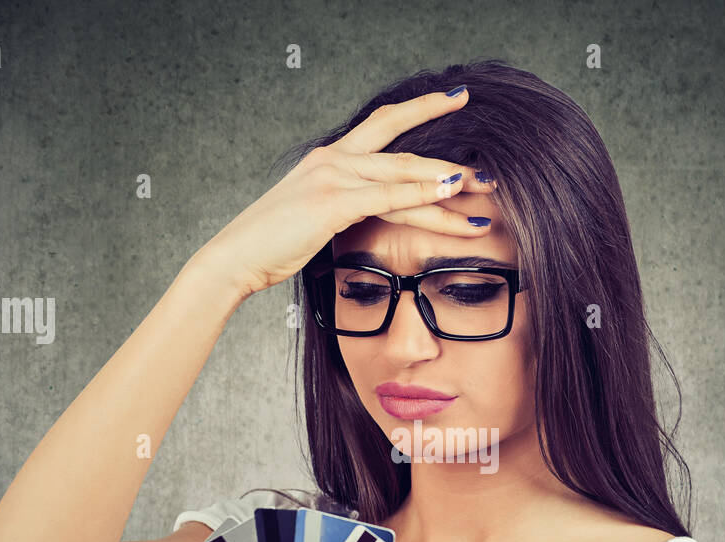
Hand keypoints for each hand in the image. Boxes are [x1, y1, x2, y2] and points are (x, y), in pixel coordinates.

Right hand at [197, 87, 495, 300]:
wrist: (236, 258)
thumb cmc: (274, 244)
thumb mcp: (316, 219)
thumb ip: (348, 208)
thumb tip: (376, 215)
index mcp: (330, 159)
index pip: (384, 126)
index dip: (421, 110)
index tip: (455, 100)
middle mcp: (333, 159)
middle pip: (400, 140)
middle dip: (446, 146)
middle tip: (488, 162)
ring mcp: (331, 177)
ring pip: (401, 172)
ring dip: (446, 182)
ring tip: (483, 189)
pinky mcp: (330, 203)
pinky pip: (386, 197)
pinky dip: (420, 196)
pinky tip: (447, 197)